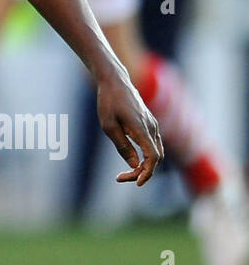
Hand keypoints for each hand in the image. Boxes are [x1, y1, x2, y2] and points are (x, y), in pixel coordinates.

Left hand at [96, 71, 163, 185]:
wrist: (115, 81)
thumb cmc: (108, 102)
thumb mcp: (108, 126)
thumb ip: (122, 146)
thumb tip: (133, 165)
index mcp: (142, 128)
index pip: (153, 157)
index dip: (147, 173)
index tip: (136, 183)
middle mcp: (152, 127)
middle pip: (156, 158)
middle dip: (142, 172)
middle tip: (121, 177)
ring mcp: (153, 125)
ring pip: (157, 152)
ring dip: (145, 165)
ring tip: (125, 172)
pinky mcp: (150, 123)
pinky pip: (153, 145)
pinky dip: (146, 156)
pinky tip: (132, 159)